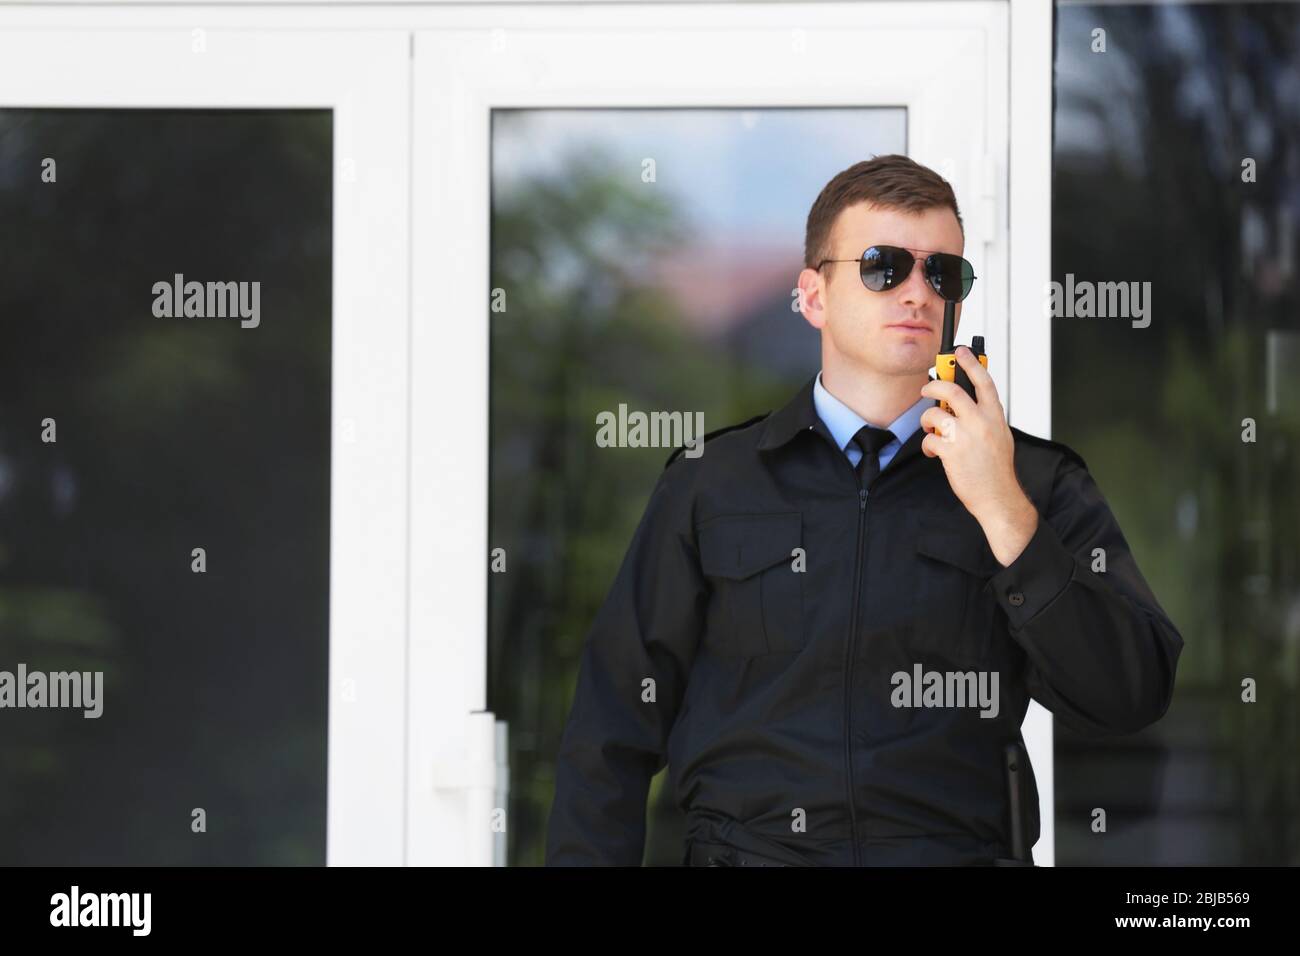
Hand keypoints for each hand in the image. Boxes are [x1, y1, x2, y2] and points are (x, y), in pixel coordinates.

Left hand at [918, 347, 1038, 565]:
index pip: (983, 381)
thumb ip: (985, 417)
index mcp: (995, 416)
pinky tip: (934, 453)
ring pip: (934, 414)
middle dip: (934, 385)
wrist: (998, 497)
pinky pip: (929, 439)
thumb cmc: (996, 469)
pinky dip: (927, 445)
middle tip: (927, 388)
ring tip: (931, 430)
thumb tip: (966, 401)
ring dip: (926, 420)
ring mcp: (966, 436)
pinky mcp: (951, 452)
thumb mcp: (999, 435)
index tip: (960, 351)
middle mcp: (981, 422)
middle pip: (952, 390)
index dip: (970, 362)